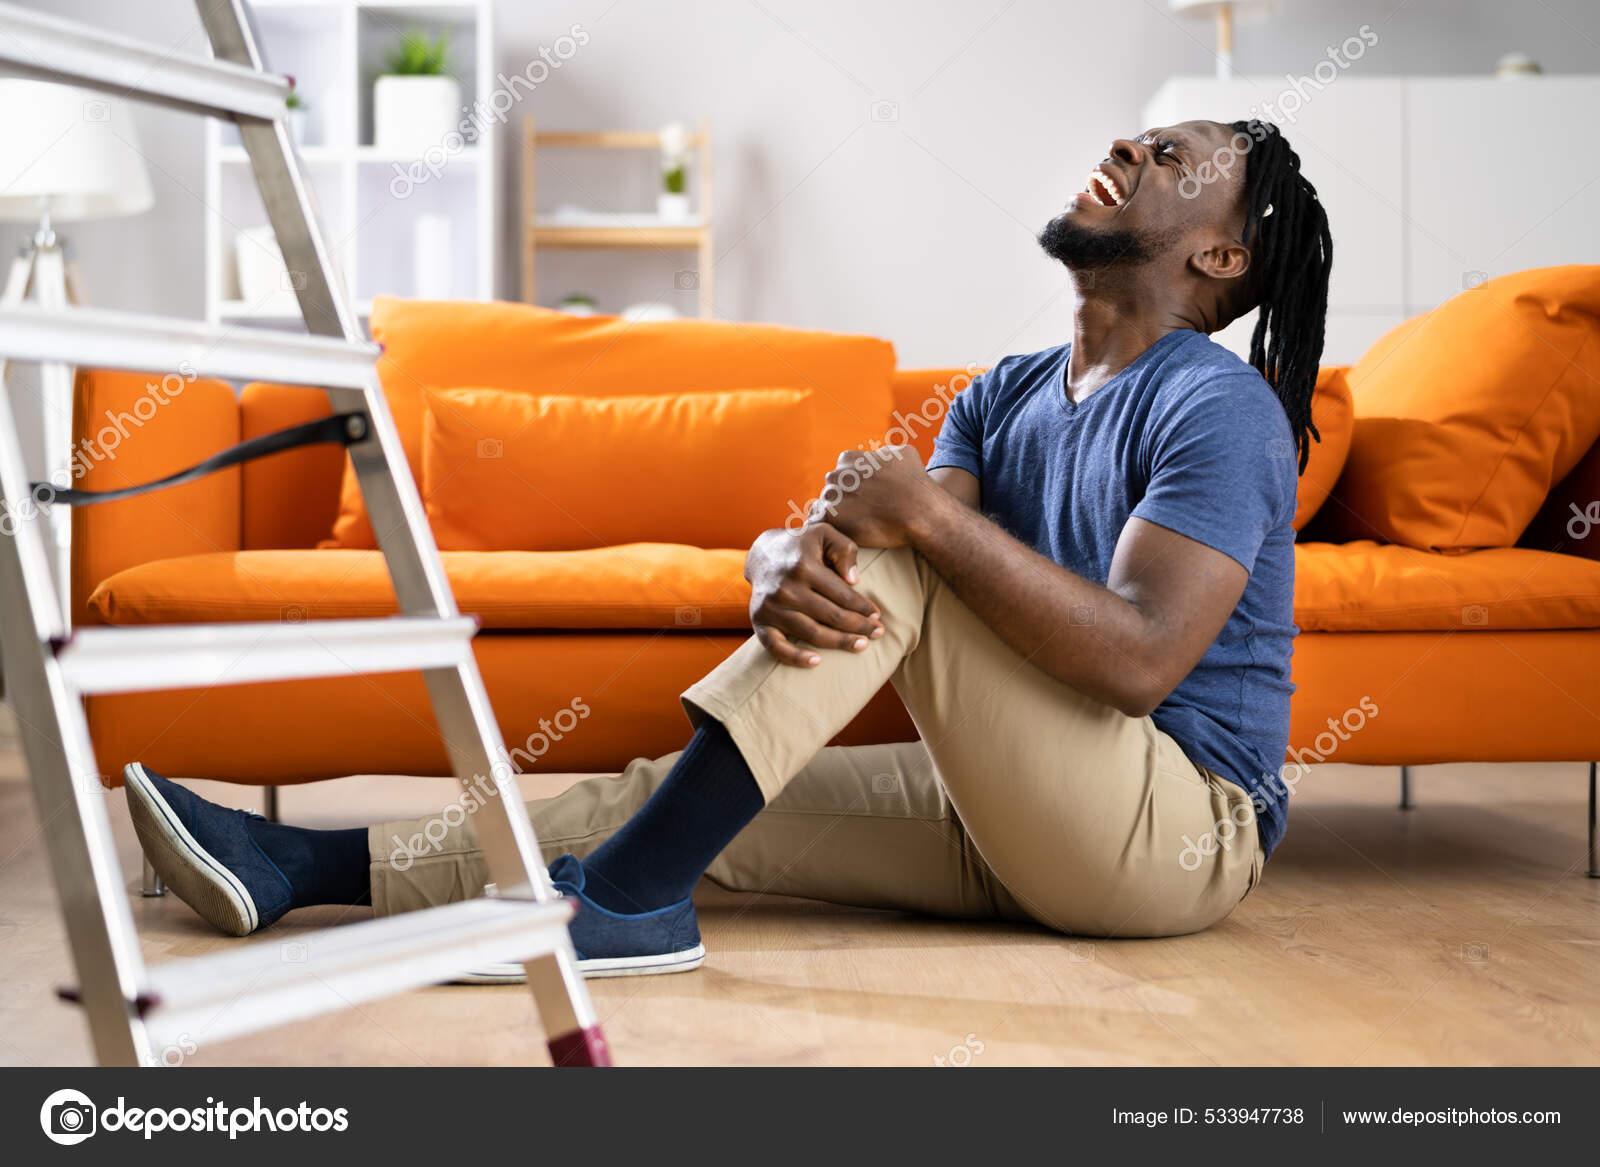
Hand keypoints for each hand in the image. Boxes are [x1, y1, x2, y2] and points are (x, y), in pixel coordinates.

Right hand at [746, 523, 883, 666]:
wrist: (762, 554)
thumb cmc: (802, 545)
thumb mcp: (825, 533)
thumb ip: (844, 550)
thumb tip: (854, 581)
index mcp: (804, 566)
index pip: (842, 594)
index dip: (863, 608)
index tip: (877, 615)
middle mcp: (785, 589)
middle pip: (831, 616)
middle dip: (859, 627)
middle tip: (878, 633)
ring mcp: (771, 607)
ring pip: (812, 633)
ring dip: (840, 643)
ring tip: (862, 646)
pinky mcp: (759, 622)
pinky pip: (776, 647)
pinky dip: (795, 658)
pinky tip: (817, 662)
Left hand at [811, 446, 936, 547]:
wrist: (920, 512)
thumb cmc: (915, 484)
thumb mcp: (903, 453)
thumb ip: (884, 453)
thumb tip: (879, 456)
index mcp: (849, 459)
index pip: (843, 472)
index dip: (855, 487)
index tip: (867, 498)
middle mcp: (837, 474)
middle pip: (833, 489)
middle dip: (845, 500)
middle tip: (863, 514)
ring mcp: (832, 495)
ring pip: (827, 506)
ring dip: (838, 515)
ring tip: (858, 525)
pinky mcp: (830, 517)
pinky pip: (819, 523)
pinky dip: (830, 528)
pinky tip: (845, 533)